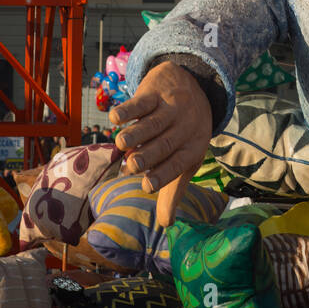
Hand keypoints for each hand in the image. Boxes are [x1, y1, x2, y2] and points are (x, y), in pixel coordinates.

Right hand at [109, 62, 214, 224]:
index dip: (164, 175)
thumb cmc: (183, 130)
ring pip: (153, 122)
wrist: (192, 83)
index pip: (179, 163)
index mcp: (194, 146)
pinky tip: (114, 118)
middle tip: (132, 165)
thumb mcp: (184, 158)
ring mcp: (172, 107)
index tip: (147, 186)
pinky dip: (128, 109)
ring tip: (120, 143)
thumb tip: (166, 224)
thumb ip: (172, 190)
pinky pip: (142, 100)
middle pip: (167, 143)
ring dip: (136, 133)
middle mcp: (186, 127)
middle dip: (149, 155)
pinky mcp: (156, 91)